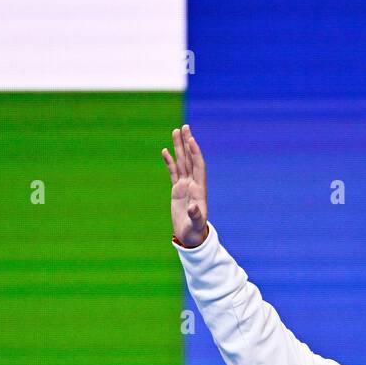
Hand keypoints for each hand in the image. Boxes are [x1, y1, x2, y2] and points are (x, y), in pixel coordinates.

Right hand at [161, 123, 208, 247]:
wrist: (191, 237)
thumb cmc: (195, 232)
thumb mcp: (196, 224)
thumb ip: (195, 215)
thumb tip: (193, 207)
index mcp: (199, 189)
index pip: (198, 166)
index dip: (195, 153)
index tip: (191, 139)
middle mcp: (193, 184)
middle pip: (190, 159)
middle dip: (187, 143)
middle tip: (184, 127)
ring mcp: (185, 186)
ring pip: (181, 163)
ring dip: (179, 147)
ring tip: (175, 131)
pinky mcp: (177, 190)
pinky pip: (173, 172)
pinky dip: (170, 161)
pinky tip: (166, 151)